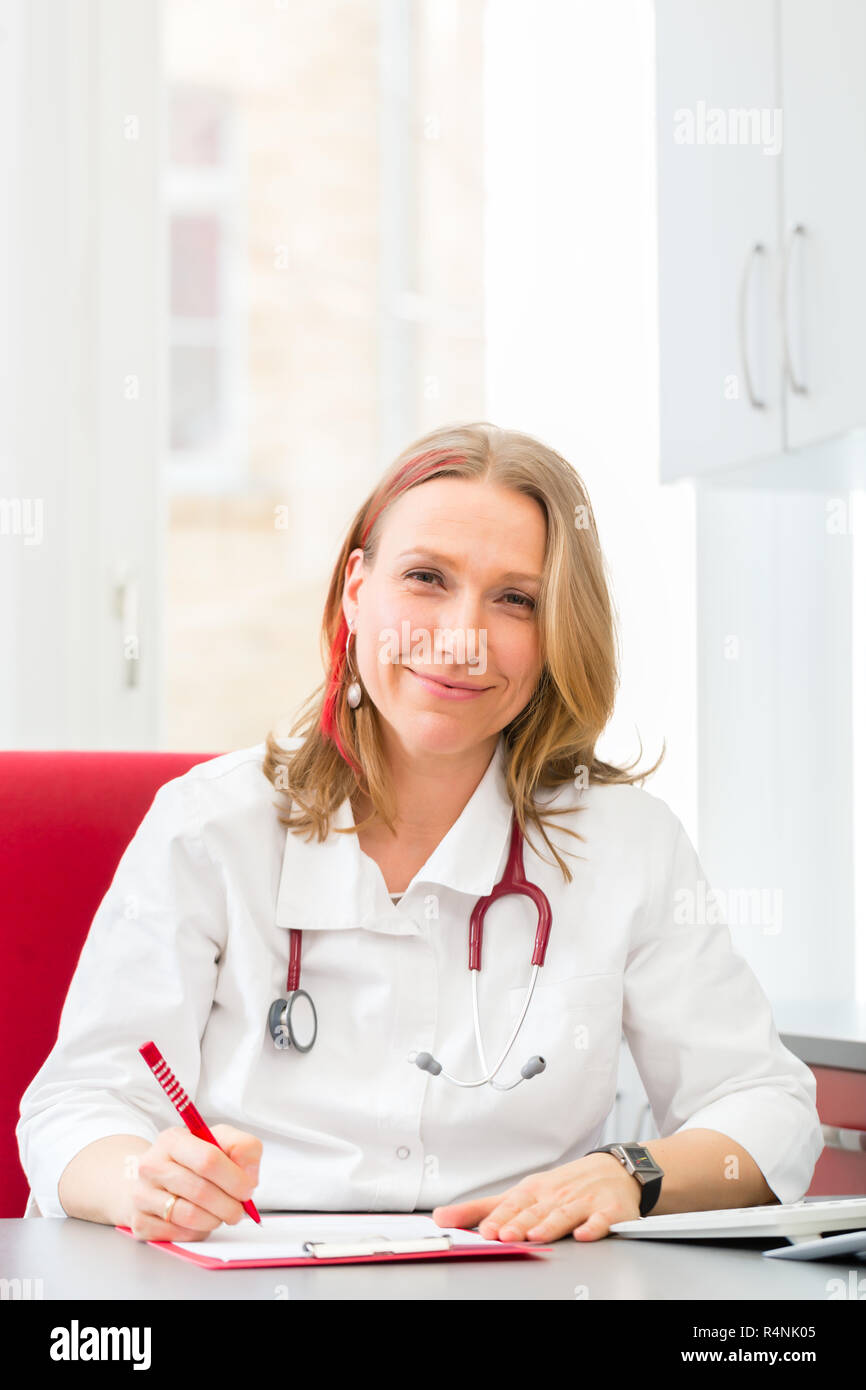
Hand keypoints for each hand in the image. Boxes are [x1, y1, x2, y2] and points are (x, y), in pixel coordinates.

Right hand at [125, 1124, 261, 1241]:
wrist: (150, 1178)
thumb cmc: (191, 1160)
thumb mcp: (218, 1141)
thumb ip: (243, 1148)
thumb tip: (249, 1175)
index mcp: (172, 1139)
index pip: (209, 1160)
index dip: (235, 1179)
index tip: (247, 1189)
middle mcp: (151, 1165)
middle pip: (201, 1191)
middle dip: (229, 1205)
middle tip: (239, 1209)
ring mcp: (142, 1195)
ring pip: (190, 1216)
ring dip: (215, 1219)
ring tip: (221, 1214)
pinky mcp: (139, 1222)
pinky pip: (179, 1234)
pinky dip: (197, 1232)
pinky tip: (200, 1221)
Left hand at [431, 1153, 641, 1242]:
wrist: (612, 1171)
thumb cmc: (562, 1186)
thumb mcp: (521, 1192)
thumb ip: (482, 1208)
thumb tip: (441, 1217)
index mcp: (533, 1192)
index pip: (512, 1205)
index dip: (498, 1218)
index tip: (483, 1230)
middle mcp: (555, 1196)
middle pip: (535, 1211)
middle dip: (517, 1223)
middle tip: (501, 1235)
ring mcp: (582, 1203)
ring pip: (563, 1215)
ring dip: (548, 1224)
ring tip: (534, 1235)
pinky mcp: (608, 1211)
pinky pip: (601, 1220)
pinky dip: (593, 1227)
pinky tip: (584, 1234)